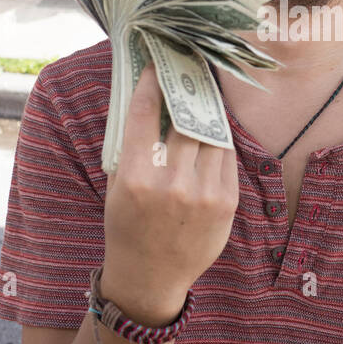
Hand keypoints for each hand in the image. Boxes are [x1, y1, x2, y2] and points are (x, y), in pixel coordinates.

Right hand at [102, 62, 239, 324]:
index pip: (146, 114)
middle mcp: (171, 184)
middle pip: (186, 119)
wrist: (151, 278)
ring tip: (206, 95)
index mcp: (135, 177)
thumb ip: (131, 147)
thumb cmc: (127, 227)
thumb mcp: (115, 186)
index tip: (157, 66)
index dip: (153, 82)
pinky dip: (219, 141)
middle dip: (188, 91)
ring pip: (211, 135)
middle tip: (189, 70)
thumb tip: (147, 99)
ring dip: (208, 113)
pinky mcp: (226, 202)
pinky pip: (226, 157)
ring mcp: (202, 194)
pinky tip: (214, 130)